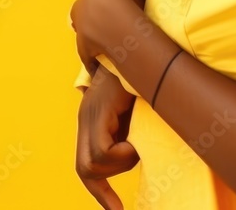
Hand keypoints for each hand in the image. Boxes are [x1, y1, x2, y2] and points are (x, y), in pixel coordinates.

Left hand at [76, 66, 138, 209]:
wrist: (139, 41)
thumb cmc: (150, 74)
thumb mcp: (143, 110)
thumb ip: (139, 130)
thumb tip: (146, 153)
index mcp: (96, 118)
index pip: (87, 164)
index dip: (99, 192)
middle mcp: (88, 116)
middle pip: (85, 168)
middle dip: (103, 189)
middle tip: (123, 195)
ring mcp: (90, 113)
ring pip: (93, 163)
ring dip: (121, 164)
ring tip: (140, 146)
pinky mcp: (98, 109)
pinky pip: (102, 151)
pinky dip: (122, 155)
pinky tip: (137, 142)